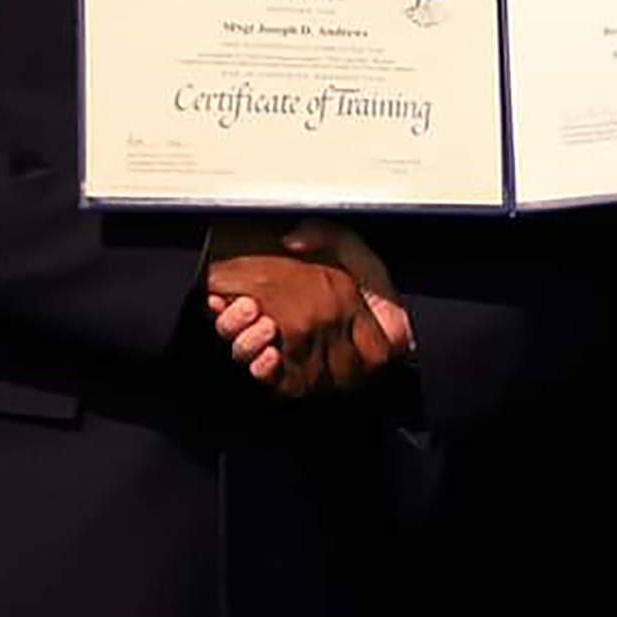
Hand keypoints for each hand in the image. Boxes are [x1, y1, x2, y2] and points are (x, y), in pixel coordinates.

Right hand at [209, 220, 411, 390]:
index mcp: (280, 297)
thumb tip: (291, 240)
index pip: (235, 301)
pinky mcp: (299, 380)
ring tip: (265, 327)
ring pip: (245, 355)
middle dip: (230, 322)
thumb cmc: (372, 286)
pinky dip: (264, 370)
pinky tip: (270, 357)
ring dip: (245, 343)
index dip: (220, 299)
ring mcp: (285, 355)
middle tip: (248, 307)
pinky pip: (271, 382)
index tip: (216, 294)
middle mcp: (275, 327)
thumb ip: (323, 235)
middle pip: (232, 331)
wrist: (400, 320)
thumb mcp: (349, 248)